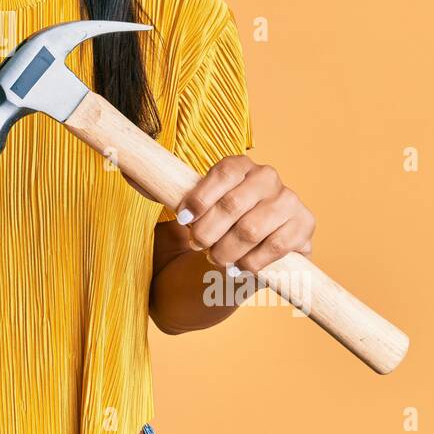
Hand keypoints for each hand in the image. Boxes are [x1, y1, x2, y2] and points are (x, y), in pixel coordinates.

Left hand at [174, 155, 314, 273]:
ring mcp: (289, 200)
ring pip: (251, 229)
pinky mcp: (304, 225)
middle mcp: (267, 176)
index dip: (200, 198)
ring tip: (215, 260)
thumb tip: (129, 176)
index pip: (222, 173)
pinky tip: (238, 268)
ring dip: (226, 251)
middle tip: (197, 246)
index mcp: (240, 165)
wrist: (252, 249)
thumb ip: (164, 191)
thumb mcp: (193, 205)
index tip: (182, 219)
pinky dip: (251, 262)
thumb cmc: (217, 224)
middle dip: (208, 231)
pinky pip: (275, 247)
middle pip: (233, 205)